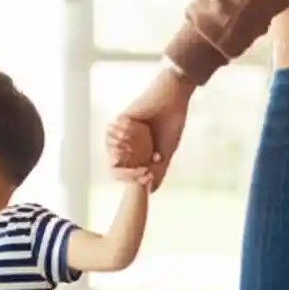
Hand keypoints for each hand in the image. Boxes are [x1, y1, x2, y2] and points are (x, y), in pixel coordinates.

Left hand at [108, 67, 194, 190]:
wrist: (174, 98)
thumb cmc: (172, 122)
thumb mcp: (166, 151)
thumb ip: (158, 170)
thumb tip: (152, 190)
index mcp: (134, 151)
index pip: (125, 171)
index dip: (134, 179)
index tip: (147, 181)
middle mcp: (124, 143)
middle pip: (116, 167)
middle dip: (130, 174)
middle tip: (146, 173)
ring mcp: (120, 132)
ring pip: (114, 155)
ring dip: (131, 159)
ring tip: (149, 155)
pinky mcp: (119, 121)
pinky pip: (117, 139)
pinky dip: (129, 144)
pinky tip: (142, 142)